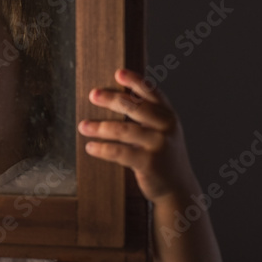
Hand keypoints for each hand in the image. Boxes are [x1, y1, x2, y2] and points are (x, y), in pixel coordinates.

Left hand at [77, 68, 196, 202]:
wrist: (178, 188)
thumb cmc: (163, 156)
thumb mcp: (163, 132)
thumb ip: (149, 115)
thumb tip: (119, 96)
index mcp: (169, 116)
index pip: (152, 92)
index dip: (135, 81)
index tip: (118, 73)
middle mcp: (166, 127)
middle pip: (134, 107)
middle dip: (111, 99)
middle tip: (93, 95)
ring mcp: (158, 145)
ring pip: (123, 130)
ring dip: (99, 127)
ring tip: (83, 126)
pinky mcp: (148, 163)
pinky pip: (119, 151)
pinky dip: (102, 148)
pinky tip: (91, 146)